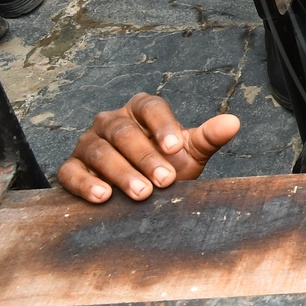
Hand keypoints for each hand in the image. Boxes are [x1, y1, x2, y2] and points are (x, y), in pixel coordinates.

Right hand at [56, 93, 239, 203]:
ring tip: (141, 193)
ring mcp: (88, 143)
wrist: (143, 191)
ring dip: (121, 173)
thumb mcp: (190, 151)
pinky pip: (71, 172)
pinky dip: (85, 184)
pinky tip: (102, 197)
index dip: (163, 126)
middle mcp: (111, 121)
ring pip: (100, 152)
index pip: (151, 108)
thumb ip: (209, 136)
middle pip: (125, 133)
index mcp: (141, 109)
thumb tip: (233, 123)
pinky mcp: (72, 166)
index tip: (177, 147)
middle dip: (146, 158)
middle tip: (165, 181)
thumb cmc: (167, 163)